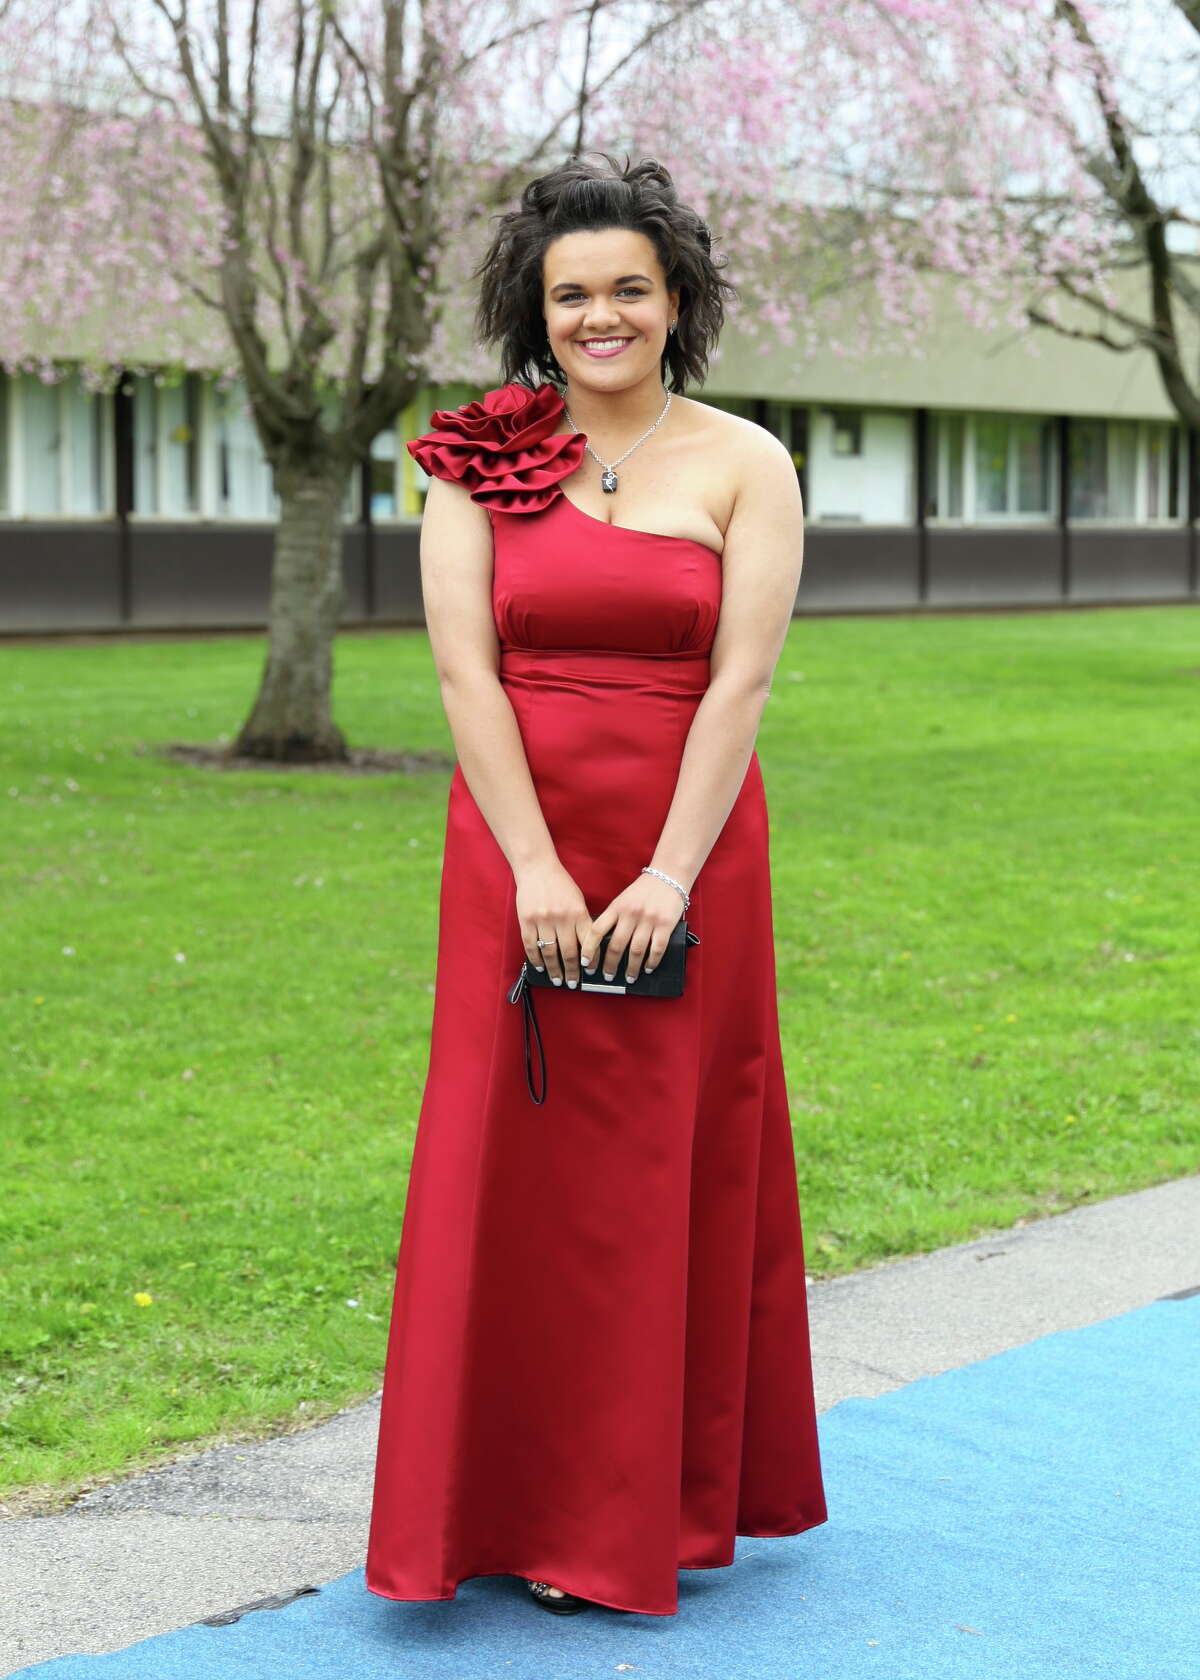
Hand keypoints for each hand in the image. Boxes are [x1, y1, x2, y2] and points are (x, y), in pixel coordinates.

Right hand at [514, 859, 593, 988]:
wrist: (537, 868)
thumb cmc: (560, 884)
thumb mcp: (577, 900)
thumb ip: (582, 921)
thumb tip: (586, 948)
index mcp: (578, 913)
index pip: (587, 943)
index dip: (590, 961)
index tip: (590, 972)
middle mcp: (561, 918)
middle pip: (568, 953)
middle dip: (572, 971)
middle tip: (573, 983)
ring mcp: (542, 920)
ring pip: (550, 953)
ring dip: (554, 970)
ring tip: (557, 980)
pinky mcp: (526, 921)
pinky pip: (531, 946)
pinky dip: (536, 960)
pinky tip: (540, 968)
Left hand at [581, 874, 686, 984]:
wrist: (669, 875)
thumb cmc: (644, 890)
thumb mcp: (622, 900)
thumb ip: (614, 918)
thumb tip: (603, 944)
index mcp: (616, 907)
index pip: (596, 930)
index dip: (589, 949)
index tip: (585, 964)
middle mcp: (631, 914)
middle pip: (616, 945)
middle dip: (610, 965)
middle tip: (607, 976)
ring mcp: (648, 920)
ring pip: (636, 951)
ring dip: (631, 968)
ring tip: (629, 977)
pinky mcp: (665, 925)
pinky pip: (656, 949)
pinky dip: (651, 962)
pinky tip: (648, 968)